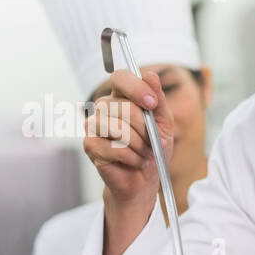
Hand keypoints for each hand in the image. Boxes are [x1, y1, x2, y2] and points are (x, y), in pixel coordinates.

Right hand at [83, 69, 172, 207]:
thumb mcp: (164, 124)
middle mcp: (104, 107)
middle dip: (146, 129)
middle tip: (151, 142)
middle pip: (125, 107)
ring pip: (119, 128)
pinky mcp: (90, 144)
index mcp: (121, 97)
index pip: (120, 77)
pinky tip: (133, 161)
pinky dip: (131, 158)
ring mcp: (93, 125)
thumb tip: (151, 75)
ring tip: (143, 153)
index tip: (152, 104)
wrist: (144, 179)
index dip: (136, 87)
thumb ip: (159, 101)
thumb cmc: (152, 149)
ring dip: (140, 145)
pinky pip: (115, 148)